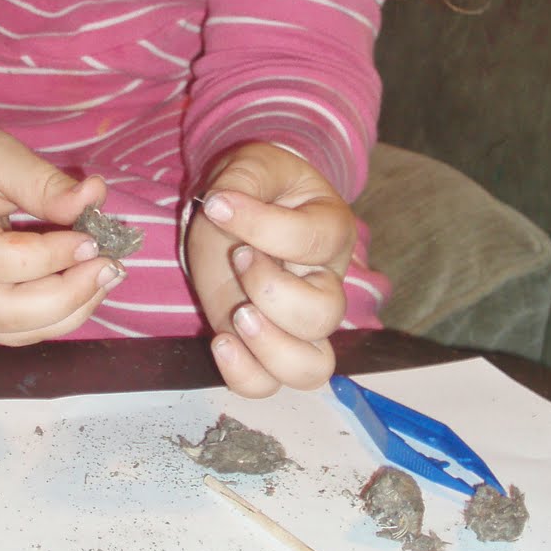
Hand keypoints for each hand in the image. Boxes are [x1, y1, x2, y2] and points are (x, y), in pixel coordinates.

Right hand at [0, 99, 121, 343]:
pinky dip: (57, 316)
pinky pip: (16, 330)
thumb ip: (44, 182)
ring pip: (13, 332)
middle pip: (2, 312)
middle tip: (110, 267)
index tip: (92, 238)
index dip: (50, 256)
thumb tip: (94, 198)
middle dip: (66, 297)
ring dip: (68, 312)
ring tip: (104, 275)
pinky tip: (84, 286)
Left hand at [186, 141, 355, 397]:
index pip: (314, 240)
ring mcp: (296, 323)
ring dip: (268, 346)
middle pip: (324, 315)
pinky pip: (269, 384)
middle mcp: (325, 284)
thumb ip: (244, 179)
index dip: (263, 227)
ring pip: (311, 367)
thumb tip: (223, 205)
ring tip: (237, 314)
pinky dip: (245, 374)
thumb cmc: (257, 187)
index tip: (219, 204)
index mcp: (331, 231)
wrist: (243, 207)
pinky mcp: (264, 344)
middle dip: (272, 291)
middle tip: (239, 258)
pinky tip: (221, 342)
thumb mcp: (253, 166)